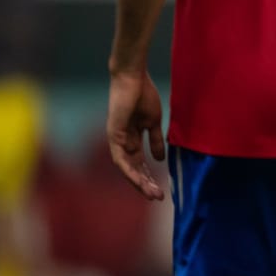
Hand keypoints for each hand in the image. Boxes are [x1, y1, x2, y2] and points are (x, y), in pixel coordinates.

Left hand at [107, 69, 166, 199]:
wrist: (133, 78)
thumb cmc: (143, 95)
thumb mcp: (154, 122)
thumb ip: (155, 140)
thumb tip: (159, 159)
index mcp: (132, 138)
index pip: (140, 162)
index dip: (150, 175)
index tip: (161, 189)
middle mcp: (122, 142)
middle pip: (133, 169)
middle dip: (145, 184)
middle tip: (158, 197)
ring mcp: (116, 140)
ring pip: (126, 168)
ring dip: (139, 182)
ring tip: (152, 193)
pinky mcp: (114, 136)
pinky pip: (121, 159)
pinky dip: (130, 171)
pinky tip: (140, 181)